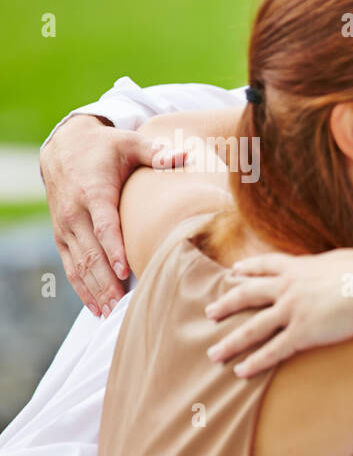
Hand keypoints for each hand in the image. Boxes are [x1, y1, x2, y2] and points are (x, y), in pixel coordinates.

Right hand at [38, 115, 184, 314]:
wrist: (64, 145)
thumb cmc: (105, 147)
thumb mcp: (131, 143)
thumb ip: (158, 153)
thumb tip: (187, 155)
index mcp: (93, 192)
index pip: (104, 225)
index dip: (113, 250)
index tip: (125, 272)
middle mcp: (75, 213)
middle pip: (90, 253)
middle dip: (106, 281)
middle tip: (123, 305)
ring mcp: (65, 227)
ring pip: (79, 264)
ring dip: (94, 290)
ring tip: (111, 312)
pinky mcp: (62, 236)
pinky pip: (70, 266)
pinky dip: (82, 288)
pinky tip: (96, 307)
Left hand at [205, 247, 352, 376]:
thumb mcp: (352, 258)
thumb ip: (344, 261)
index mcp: (300, 267)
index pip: (265, 266)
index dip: (247, 269)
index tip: (233, 272)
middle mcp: (288, 287)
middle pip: (247, 295)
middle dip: (226, 304)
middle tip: (209, 313)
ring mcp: (292, 310)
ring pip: (252, 329)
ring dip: (230, 342)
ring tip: (214, 353)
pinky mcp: (302, 333)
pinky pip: (272, 351)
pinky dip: (255, 363)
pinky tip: (241, 372)